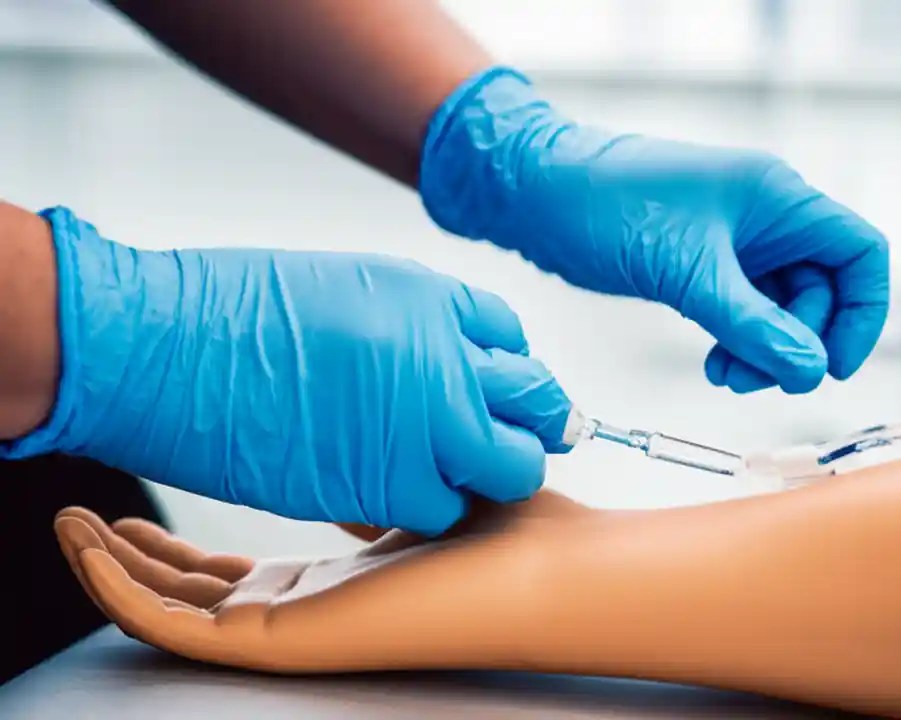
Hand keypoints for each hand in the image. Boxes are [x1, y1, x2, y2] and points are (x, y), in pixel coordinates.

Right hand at [4, 208, 571, 535]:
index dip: (512, 375)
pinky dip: (422, 508)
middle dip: (530, 428)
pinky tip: (384, 490)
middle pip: (540, 410)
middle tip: (505, 440)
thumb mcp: (346, 287)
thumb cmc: (233, 312)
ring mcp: (420, 428)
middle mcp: (444, 363)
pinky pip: (439, 510)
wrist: (161, 348)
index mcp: (432, 301)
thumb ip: (415, 325)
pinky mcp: (381, 486)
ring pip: (502, 473)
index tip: (505, 395)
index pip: (516, 343)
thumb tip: (453, 361)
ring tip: (435, 468)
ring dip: (479, 476)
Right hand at [52, 498, 591, 670]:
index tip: (153, 494)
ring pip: (174, 609)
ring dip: (112, 565)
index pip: (240, 571)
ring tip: (68, 521)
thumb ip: (390, 456)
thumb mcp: (434, 472)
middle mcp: (304, 606)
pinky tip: (86, 542)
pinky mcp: (276, 638)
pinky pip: (176, 627)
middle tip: (88, 508)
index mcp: (332, 578)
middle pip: (197, 591)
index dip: (187, 542)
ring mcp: (286, 627)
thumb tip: (361, 428)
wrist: (542, 574)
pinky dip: (119, 589)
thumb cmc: (508, 529)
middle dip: (136, 551)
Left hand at [420, 68, 889, 393]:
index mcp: (779, 198)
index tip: (835, 366)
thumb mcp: (687, 272)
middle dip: (799, 342)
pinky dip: (740, 344)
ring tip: (726, 376)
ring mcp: (739, 242)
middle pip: (825, 291)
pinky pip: (747, 313)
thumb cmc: (608, 205)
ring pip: (784, 310)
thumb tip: (809, 371)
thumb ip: (752, 325)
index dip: (862, 314)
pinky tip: (715, 364)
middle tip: (758, 379)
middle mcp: (768, 217)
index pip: (860, 253)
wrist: (537, 193)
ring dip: (766, 351)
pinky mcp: (708, 264)